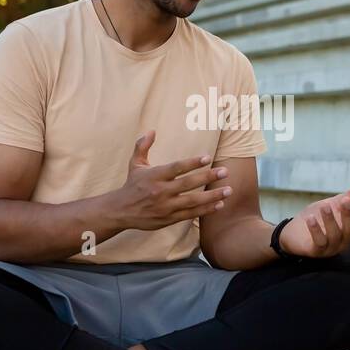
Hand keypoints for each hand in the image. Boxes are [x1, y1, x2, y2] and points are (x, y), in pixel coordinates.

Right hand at [112, 130, 230, 231]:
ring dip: (212, 196)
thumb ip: (142, 146)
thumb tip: (151, 130)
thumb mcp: (135, 164)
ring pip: (193, 201)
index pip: (176, 168)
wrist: (120, 211)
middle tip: (225, 172)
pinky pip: (191, 214)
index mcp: (154, 176)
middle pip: (188, 184)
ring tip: (229, 190)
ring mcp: (166, 206)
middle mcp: (160, 191)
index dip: (192, 163)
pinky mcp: (169, 219)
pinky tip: (219, 204)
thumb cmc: (132, 185)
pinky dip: (206, 210)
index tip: (208, 157)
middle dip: (208, 177)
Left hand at [277, 182, 349, 258]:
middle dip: (348, 215)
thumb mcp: (334, 204)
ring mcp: (330, 249)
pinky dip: (315, 230)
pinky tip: (310, 218)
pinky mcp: (316, 252)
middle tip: (345, 200)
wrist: (294, 230)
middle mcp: (343, 242)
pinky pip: (319, 242)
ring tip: (324, 206)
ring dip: (330, 220)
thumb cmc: (318, 217)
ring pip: (335, 236)